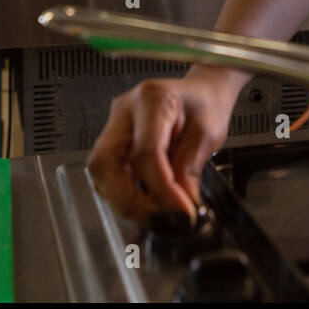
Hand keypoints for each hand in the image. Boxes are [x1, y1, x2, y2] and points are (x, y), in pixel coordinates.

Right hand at [87, 67, 241, 222]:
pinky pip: (108, 173)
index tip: (181, 210)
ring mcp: (114, 125)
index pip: (146, 152)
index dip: (161, 188)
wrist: (201, 92)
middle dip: (129, 199)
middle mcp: (125, 111)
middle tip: (159, 217)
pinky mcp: (112, 140)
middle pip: (106, 163)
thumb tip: (178, 208)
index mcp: (153, 99)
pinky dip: (124, 192)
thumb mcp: (208, 134)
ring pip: (100, 171)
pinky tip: (146, 199)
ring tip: (156, 210)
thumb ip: (190, 171)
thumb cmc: (206, 104)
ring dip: (125, 199)